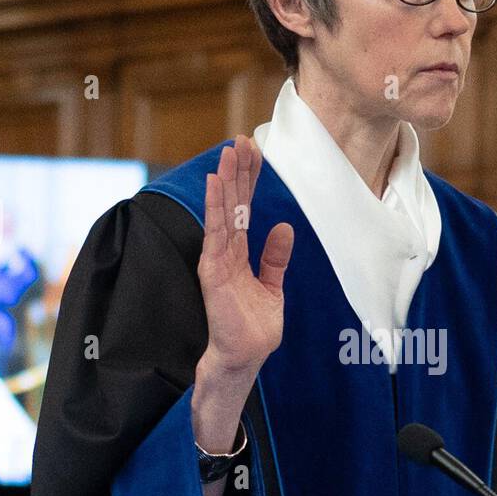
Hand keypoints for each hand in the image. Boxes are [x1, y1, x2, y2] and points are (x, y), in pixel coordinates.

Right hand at [197, 134, 293, 377]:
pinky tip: (217, 183)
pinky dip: (216, 206)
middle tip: (240, 139)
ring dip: (225, 180)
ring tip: (228, 151)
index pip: (244, 209)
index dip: (249, 181)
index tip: (253, 152)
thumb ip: (275, 258)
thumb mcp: (272, 287)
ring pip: (222, 211)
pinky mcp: (213, 270)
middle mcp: (224, 251)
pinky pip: (215, 231)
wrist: (243, 356)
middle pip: (232, 204)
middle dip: (237, 172)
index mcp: (239, 254)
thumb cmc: (254, 327)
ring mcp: (216, 259)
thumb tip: (284, 227)